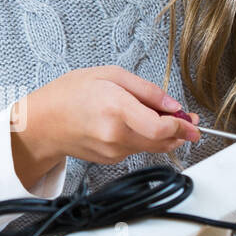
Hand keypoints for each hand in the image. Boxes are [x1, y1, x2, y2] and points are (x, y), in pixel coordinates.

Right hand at [10, 66, 200, 190]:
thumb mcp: (110, 75)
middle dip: (179, 132)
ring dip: (162, 134)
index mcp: (116, 108)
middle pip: (162, 141)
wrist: (42, 123)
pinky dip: (143, 138)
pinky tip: (131, 124)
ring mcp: (113, 151)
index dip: (181, 126)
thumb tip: (173, 105)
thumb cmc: (70, 94)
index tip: (192, 122)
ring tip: (158, 116)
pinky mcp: (111, 160)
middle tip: (186, 120)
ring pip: (152, 146)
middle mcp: (116, 134)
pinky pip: (137, 149)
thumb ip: (146, 90)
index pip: (160, 128)